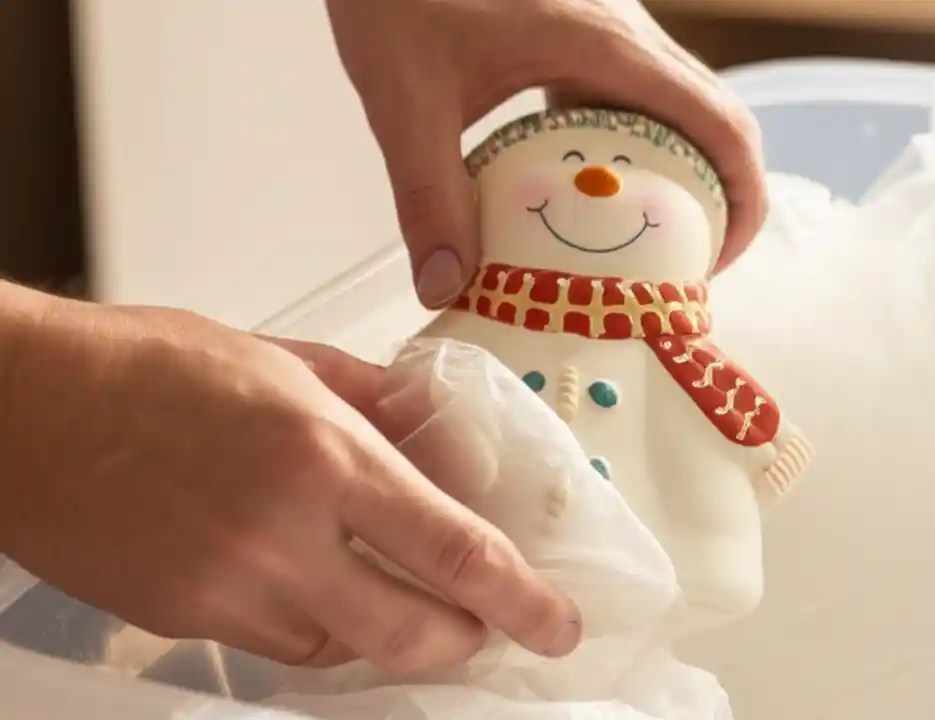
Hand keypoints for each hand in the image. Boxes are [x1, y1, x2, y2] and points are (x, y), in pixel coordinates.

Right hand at [0, 289, 580, 674]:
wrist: (27, 409)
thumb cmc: (150, 366)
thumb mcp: (287, 363)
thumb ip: (376, 404)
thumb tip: (438, 438)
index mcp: (326, 456)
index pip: (456, 551)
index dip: (522, 599)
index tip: (557, 623)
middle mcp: (286, 536)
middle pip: (415, 633)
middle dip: (466, 638)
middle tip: (485, 622)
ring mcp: (231, 590)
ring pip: (348, 648)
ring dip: (387, 628)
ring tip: (390, 584)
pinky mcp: (186, 623)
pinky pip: (283, 646)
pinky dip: (320, 626)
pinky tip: (316, 583)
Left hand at [324, 0, 766, 308]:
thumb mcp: (405, 96)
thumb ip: (427, 194)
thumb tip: (445, 286)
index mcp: (607, 45)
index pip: (720, 123)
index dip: (743, 198)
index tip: (717, 260)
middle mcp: (626, 32)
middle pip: (716, 118)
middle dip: (720, 195)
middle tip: (686, 264)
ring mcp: (609, 26)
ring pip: (680, 105)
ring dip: (681, 170)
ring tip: (645, 239)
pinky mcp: (582, 27)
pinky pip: (634, 94)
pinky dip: (634, 147)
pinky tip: (585, 187)